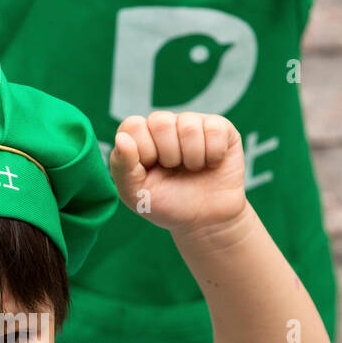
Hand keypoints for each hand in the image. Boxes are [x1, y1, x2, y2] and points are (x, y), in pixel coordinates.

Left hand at [110, 112, 247, 233]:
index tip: (152, 169)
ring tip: (193, 169)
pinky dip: (213, 154)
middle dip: (168, 155)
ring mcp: (193, 123)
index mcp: (140, 136)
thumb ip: (122, 167)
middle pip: (161, 121)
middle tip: (174, 170)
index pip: (133, 125)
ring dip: (192, 158)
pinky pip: (214, 129)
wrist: (205, 220)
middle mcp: (166, 125)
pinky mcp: (220, 129)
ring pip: (189, 126)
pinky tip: (211, 163)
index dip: (144, 152)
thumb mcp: (136, 195)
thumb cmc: (168, 205)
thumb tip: (121, 138)